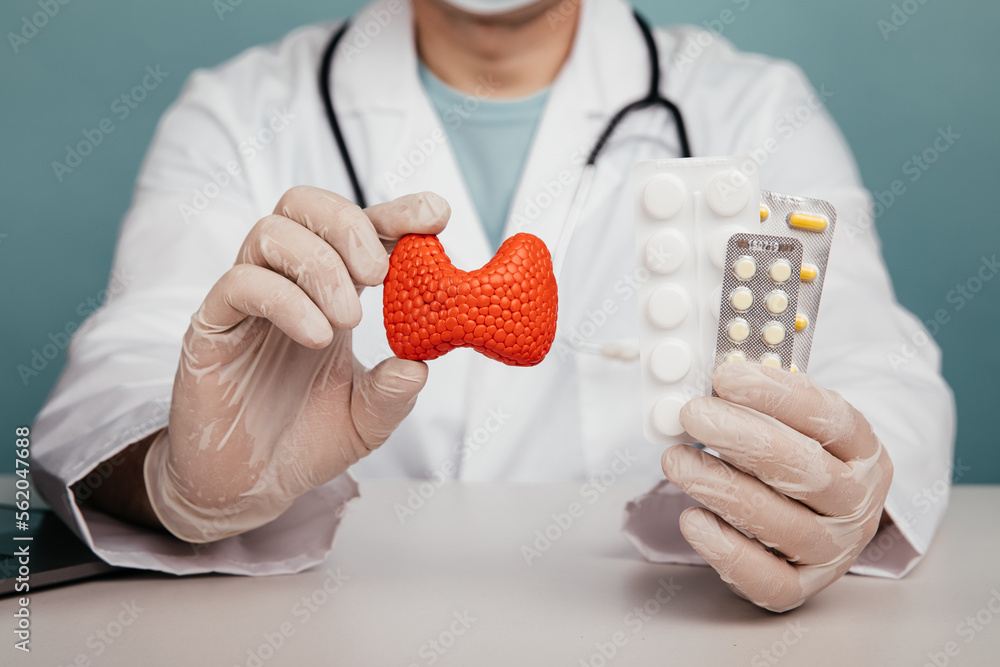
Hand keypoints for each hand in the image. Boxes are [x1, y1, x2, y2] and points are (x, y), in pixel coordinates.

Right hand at [143, 187, 449, 542]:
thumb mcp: (368, 421)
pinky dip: (286, 300)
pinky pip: (240, 283)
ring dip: (320, 266)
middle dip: (350, 225)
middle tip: (380, 274)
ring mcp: (247, 300)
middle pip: (304, 204)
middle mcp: (287, 283)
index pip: (359, 228)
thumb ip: (394, 392)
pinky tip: (317, 336)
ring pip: (270, 232)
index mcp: (331, 292)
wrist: (248, 488)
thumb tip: (419, 365)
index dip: (397, 212)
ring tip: (348, 320)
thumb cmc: (305, 441)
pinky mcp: (212, 326)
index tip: (436, 216)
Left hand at [661, 361, 892, 611]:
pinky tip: (692, 519)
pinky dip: (726, 551)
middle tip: (693, 415)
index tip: (725, 377)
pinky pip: (766, 579)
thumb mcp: (791, 423)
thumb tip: (706, 377)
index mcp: (863, 451)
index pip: (829, 418)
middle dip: (743, 439)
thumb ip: (757, 401)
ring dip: (721, 488)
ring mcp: (833, 550)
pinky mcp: (800, 588)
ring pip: (780, 523)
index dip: (776, 395)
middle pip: (805, 471)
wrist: (815, 522)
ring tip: (676, 461)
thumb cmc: (793, 459)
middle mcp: (857, 503)